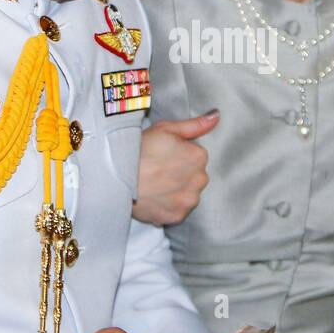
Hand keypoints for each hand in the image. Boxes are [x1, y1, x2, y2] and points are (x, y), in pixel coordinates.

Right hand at [131, 110, 217, 225]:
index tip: (163, 156)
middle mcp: (200, 180)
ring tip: (155, 185)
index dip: (179, 155)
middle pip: (195, 176)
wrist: (116, 177)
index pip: (196, 156)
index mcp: (199, 156)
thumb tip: (216, 116)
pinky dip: (168, 206)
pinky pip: (177, 210)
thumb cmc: (139, 149)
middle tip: (157, 170)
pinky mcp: (177, 216)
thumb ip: (195, 125)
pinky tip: (154, 197)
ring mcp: (188, 200)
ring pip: (188, 194)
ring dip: (176, 191)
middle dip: (181, 174)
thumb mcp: (165, 129)